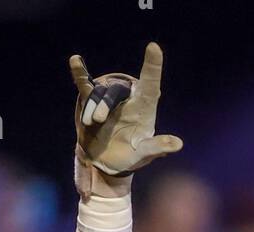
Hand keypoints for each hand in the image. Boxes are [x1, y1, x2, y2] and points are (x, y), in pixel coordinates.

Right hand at [69, 41, 182, 194]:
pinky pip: (85, 85)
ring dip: (92, 108)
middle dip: (104, 105)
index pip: (151, 85)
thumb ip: (157, 147)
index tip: (154, 47)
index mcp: (144, 108)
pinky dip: (80, 74)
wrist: (105, 162)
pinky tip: (75, 60)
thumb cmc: (130, 156)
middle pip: (116, 91)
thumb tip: (178, 144)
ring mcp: (109, 99)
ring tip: (89, 124)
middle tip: (98, 121)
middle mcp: (128, 98)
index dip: (152, 67)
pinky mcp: (91, 102)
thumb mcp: (144, 154)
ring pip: (99, 94)